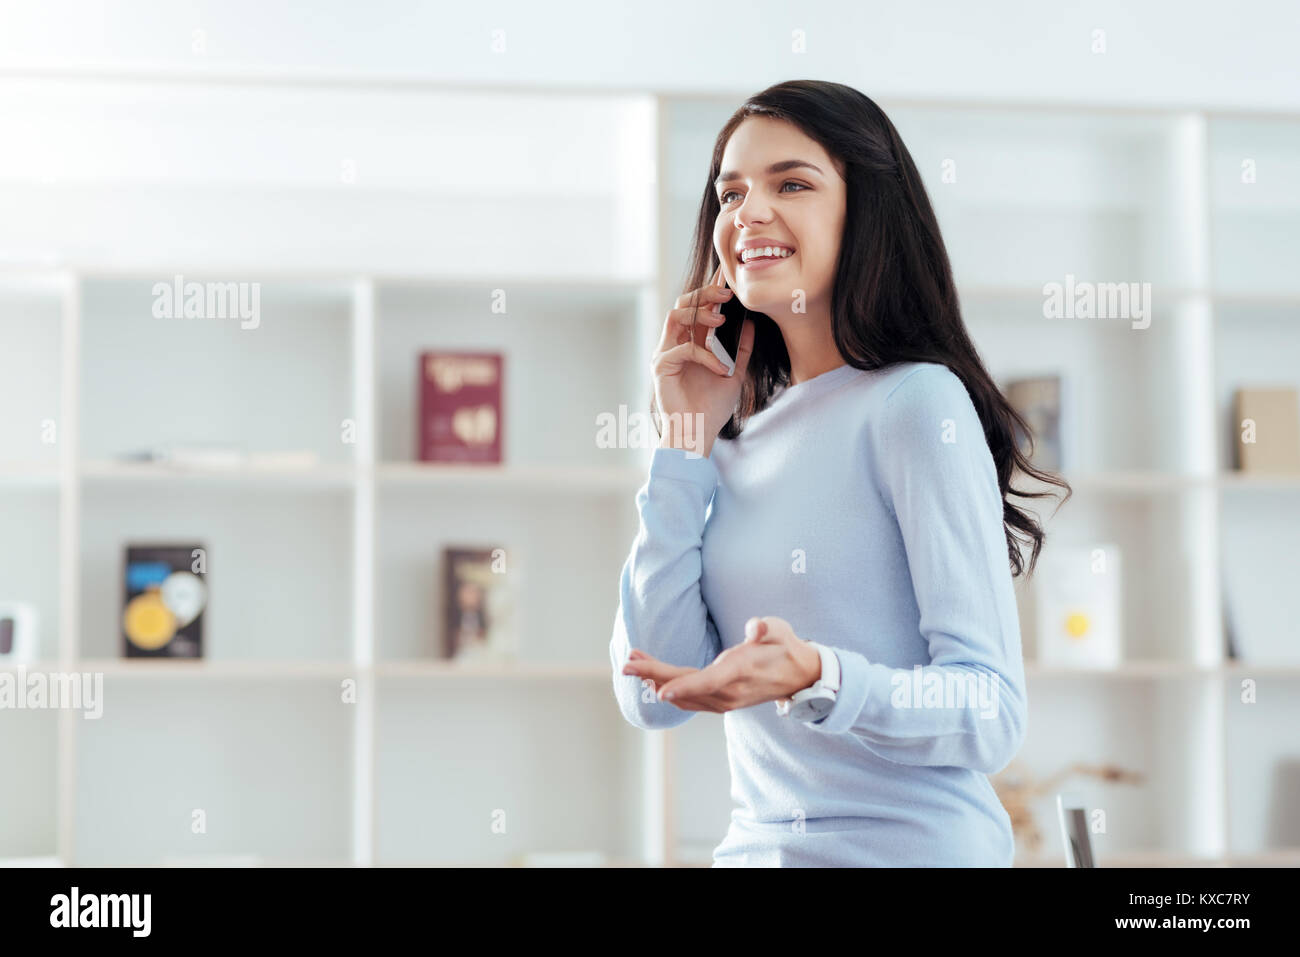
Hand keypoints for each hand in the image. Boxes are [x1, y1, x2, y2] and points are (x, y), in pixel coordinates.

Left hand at [620, 616, 820, 713]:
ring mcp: (724, 701)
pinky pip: (689, 698)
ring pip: (683, 695)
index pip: (708, 682)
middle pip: (686, 687)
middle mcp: (729, 692)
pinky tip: (652, 679)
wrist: (798, 676)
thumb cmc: (785, 646)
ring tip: (633, 663)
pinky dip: (668, 688)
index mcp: (740, 672)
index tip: (659, 691)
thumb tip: (756, 627)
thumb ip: (766, 628)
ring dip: (655, 680)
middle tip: (626, 664)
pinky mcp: (720, 702)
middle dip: (654, 676)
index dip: (683, 686)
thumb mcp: (780, 630)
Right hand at [652, 261, 754, 457]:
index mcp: (692, 341)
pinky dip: (704, 355)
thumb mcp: (735, 373)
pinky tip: (720, 368)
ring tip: (721, 320)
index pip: (700, 307)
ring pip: (675, 315)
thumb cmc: (712, 407)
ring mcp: (665, 352)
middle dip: (705, 293)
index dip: (711, 289)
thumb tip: (750, 323)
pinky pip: (682, 348)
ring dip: (700, 313)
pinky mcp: (660, 366)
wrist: (698, 433)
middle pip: (683, 303)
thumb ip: (740, 349)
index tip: (727, 274)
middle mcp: (675, 342)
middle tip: (727, 293)